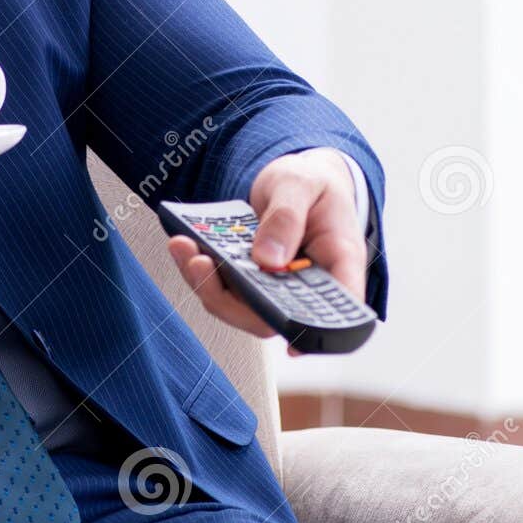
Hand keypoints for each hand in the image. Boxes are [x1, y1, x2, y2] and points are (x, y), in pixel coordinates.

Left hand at [164, 147, 366, 352]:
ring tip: (182, 247)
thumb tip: (267, 260)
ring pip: (241, 306)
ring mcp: (276, 287)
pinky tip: (183, 244)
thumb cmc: (310, 183)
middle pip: (273, 316)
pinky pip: (224, 286)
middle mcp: (307, 285)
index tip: (293, 344)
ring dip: (205, 283)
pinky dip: (200, 269)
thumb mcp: (300, 185)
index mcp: (339, 262)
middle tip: (199, 264)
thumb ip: (287, 217)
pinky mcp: (250, 280)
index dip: (319, 332)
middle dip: (230, 300)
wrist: (296, 178)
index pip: (340, 308)